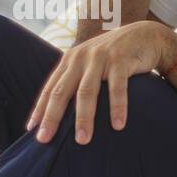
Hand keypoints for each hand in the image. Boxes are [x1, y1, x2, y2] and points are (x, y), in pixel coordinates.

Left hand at [28, 21, 176, 144]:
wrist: (145, 35)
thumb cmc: (114, 56)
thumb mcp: (90, 63)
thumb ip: (76, 79)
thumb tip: (60, 112)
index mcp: (70, 60)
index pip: (50, 88)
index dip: (40, 109)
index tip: (32, 131)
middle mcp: (81, 58)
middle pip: (62, 91)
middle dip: (52, 117)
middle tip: (45, 139)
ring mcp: (100, 58)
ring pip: (87, 92)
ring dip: (84, 118)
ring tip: (82, 140)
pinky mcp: (121, 60)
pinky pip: (117, 87)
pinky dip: (117, 107)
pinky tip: (118, 126)